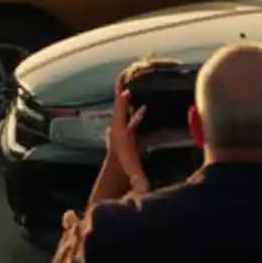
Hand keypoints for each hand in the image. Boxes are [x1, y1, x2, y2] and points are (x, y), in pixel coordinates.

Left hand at [107, 67, 148, 193]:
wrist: (114, 182)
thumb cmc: (124, 176)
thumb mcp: (133, 179)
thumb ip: (139, 184)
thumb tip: (147, 189)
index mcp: (120, 138)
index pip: (120, 118)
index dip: (122, 105)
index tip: (125, 91)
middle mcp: (119, 132)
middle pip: (119, 108)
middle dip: (121, 92)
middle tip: (125, 73)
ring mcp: (122, 132)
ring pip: (124, 111)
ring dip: (128, 99)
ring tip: (135, 84)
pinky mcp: (126, 136)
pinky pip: (131, 118)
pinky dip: (135, 111)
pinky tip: (144, 108)